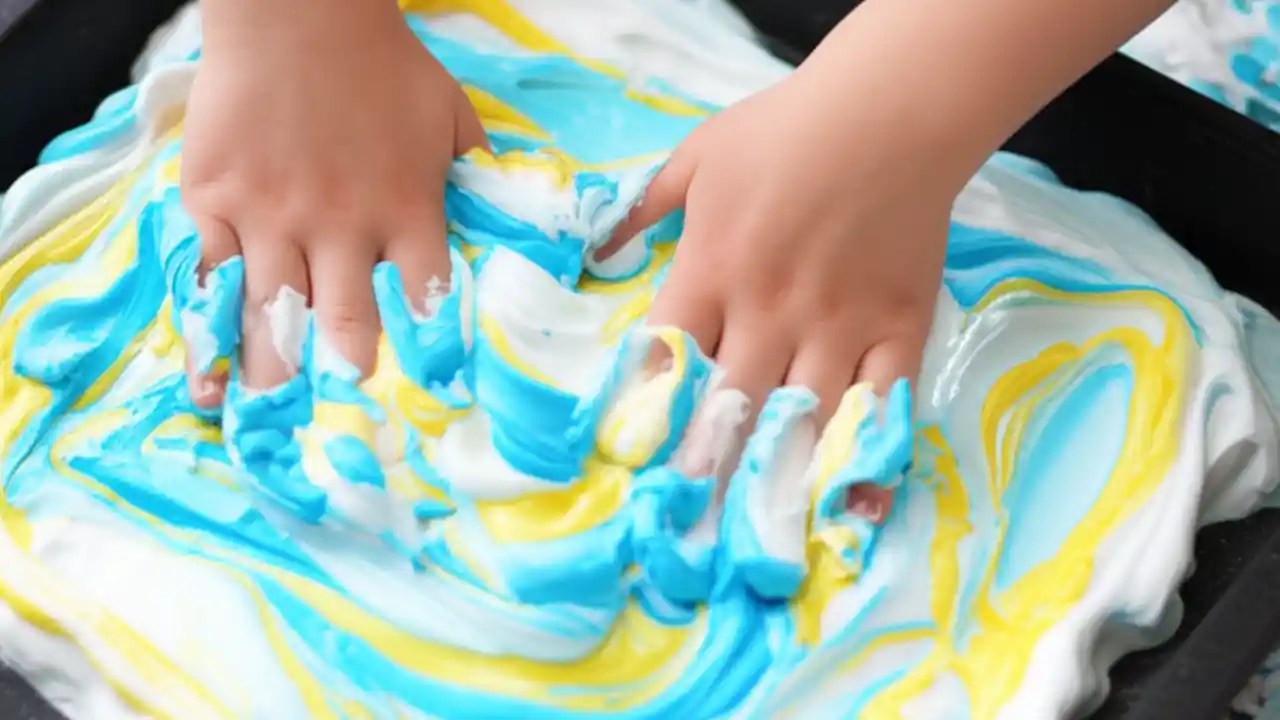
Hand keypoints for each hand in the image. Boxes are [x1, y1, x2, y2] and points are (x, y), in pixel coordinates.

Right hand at [181, 0, 486, 406]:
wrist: (296, 12)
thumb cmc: (383, 67)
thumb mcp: (453, 118)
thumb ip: (481, 177)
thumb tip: (521, 224)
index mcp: (409, 210)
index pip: (427, 300)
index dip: (432, 355)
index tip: (433, 404)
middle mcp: (342, 225)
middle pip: (347, 324)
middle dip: (348, 380)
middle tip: (347, 434)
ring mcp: (272, 216)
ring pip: (274, 315)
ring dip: (275, 378)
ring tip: (272, 431)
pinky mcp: (215, 202)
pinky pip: (209, 281)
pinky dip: (208, 337)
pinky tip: (209, 382)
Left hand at [601, 70, 966, 519]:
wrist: (893, 110)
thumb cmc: (787, 129)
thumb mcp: (696, 156)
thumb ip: (642, 207)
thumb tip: (593, 251)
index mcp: (712, 269)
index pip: (667, 356)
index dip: (644, 413)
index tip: (624, 466)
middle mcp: (768, 308)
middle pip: (727, 405)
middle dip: (699, 469)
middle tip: (677, 530)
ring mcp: (838, 325)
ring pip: (799, 417)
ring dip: (771, 479)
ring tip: (746, 539)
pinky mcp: (897, 330)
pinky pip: (883, 406)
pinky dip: (866, 458)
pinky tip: (849, 508)